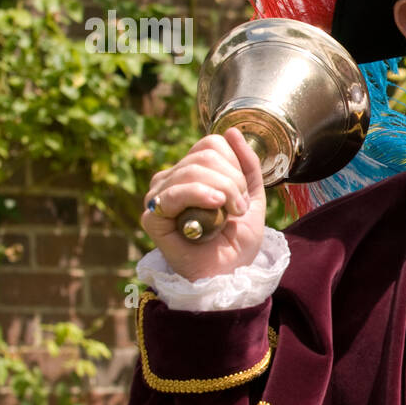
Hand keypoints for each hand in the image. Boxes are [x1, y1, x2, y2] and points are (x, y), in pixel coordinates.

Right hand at [141, 127, 266, 280]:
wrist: (229, 274)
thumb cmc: (238, 240)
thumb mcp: (252, 195)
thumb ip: (247, 163)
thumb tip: (233, 131)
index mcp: (192, 172)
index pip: (211, 144)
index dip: (234, 165)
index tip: (241, 195)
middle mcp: (171, 180)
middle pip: (206, 154)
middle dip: (232, 181)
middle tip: (237, 209)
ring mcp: (160, 196)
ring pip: (194, 169)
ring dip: (224, 192)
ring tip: (230, 215)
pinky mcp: (153, 217)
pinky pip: (175, 192)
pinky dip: (200, 195)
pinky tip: (215, 205)